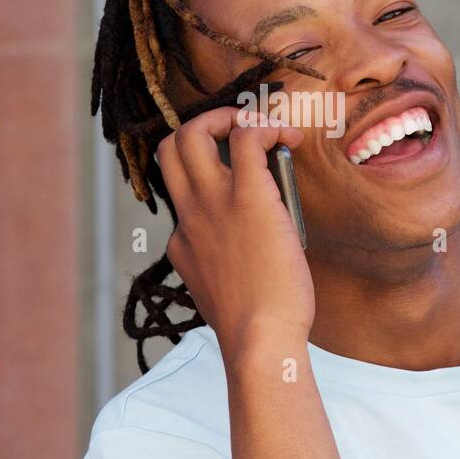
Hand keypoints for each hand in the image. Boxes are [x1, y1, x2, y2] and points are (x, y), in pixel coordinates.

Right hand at [156, 107, 314, 358]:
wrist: (260, 341)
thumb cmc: (255, 328)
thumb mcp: (223, 294)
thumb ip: (225, 266)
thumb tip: (251, 245)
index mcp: (182, 240)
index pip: (181, 191)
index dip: (209, 177)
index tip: (242, 180)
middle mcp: (189, 215)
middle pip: (170, 147)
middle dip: (201, 128)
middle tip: (240, 136)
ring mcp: (213, 203)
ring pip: (194, 131)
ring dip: (228, 117)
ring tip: (262, 128)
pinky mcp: (249, 196)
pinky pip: (249, 135)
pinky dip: (267, 125)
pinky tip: (289, 140)